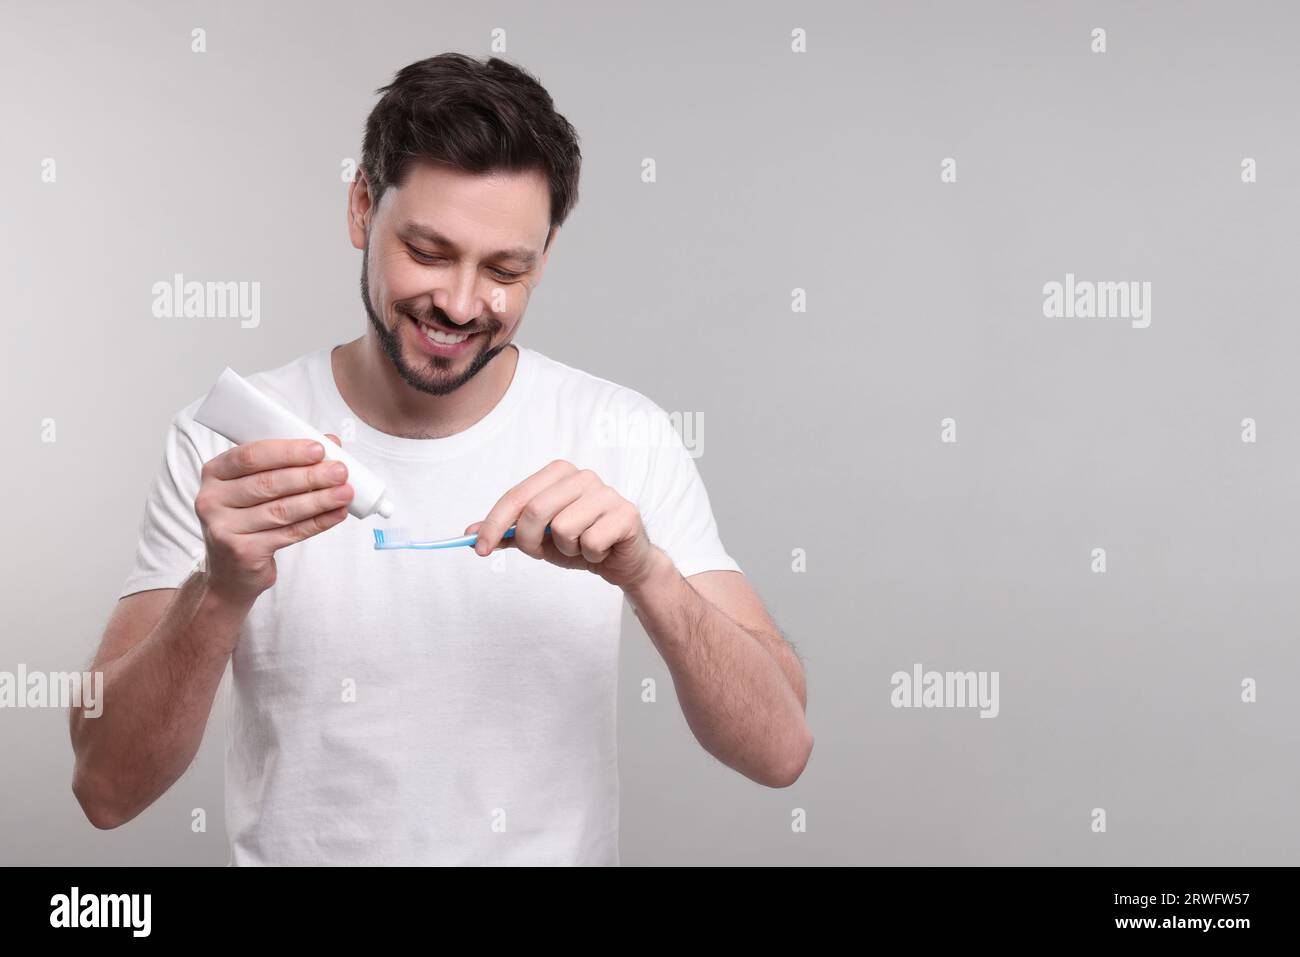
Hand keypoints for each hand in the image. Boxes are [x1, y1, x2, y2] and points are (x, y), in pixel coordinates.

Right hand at [195, 435, 352, 603]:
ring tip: (345, 492)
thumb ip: (290, 461)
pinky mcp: (243, 552)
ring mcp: (224, 527)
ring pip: (281, 510)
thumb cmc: (249, 518)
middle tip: (340, 472)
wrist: (232, 571)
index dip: (287, 452)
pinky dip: (317, 523)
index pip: (251, 456)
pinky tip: (337, 513)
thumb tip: (331, 442)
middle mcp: (212, 499)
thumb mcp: (258, 485)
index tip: (319, 449)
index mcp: (215, 472)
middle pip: (268, 483)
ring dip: (318, 500)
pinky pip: (289, 534)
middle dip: (310, 476)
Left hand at [466, 459, 666, 589]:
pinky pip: (591, 542)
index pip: (517, 496)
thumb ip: (508, 532)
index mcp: (559, 474)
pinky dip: (590, 556)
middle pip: (536, 510)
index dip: (494, 524)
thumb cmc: (580, 542)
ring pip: (563, 529)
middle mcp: (583, 476)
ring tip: (580, 547)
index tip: (479, 548)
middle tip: (540, 553)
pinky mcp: (626, 514)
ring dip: (566, 550)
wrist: (623, 560)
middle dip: (530, 541)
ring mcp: (607, 493)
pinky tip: (601, 550)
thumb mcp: (538, 538)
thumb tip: (470, 532)